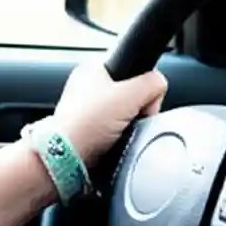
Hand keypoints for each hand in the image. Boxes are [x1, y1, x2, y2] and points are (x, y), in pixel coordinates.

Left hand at [52, 60, 167, 166]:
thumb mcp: (130, 94)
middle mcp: (88, 86)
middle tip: (128, 120)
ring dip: (128, 125)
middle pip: (132, 94)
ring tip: (117, 134)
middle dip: (137, 109)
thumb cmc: (86, 124)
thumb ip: (153, 83)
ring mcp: (86, 109)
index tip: (140, 101)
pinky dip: (118, 137)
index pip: (135, 70)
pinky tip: (112, 143)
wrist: (66, 158)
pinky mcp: (87, 130)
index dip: (144, 87)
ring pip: (125, 114)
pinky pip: (115, 130)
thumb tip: (159, 87)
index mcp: (94, 67)